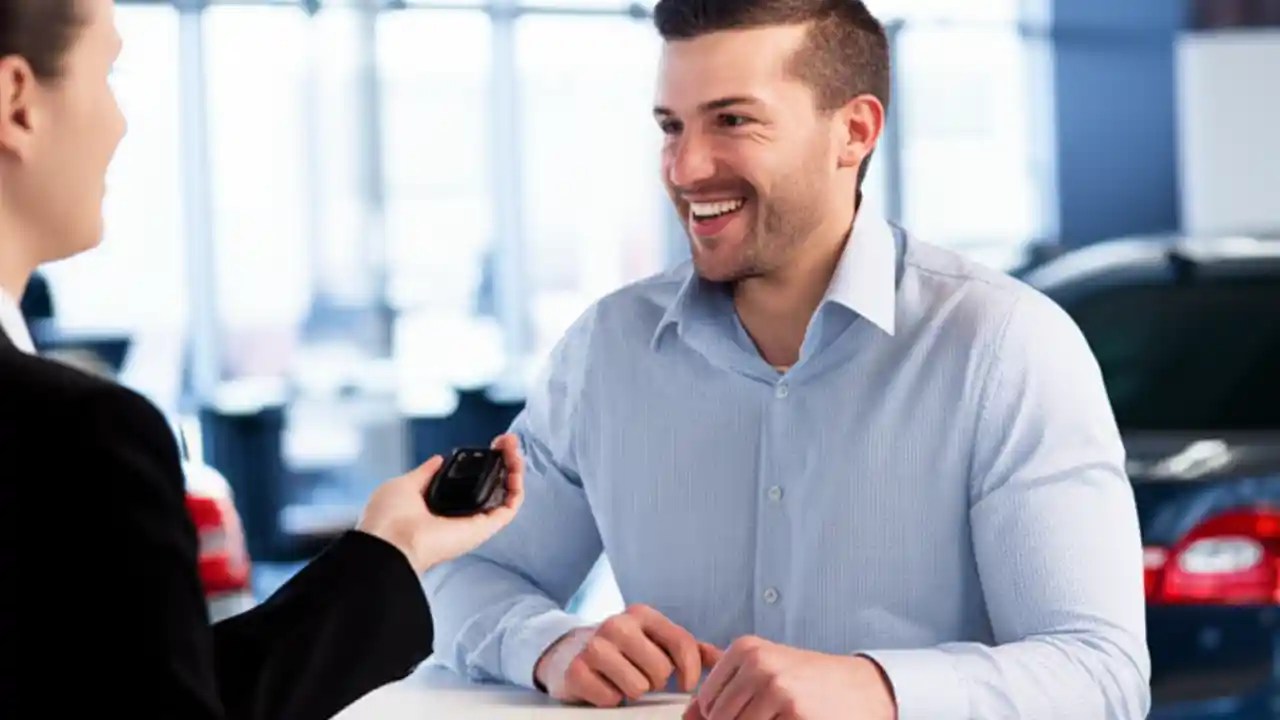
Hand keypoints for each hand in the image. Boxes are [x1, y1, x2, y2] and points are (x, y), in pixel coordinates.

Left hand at [356, 433, 524, 573]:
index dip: (484, 462)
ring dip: (514, 470)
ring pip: (505, 495)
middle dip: (503, 460)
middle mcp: (460, 516)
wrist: (389, 542)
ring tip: (513, 448)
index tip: (491, 444)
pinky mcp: (483, 529)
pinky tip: (515, 467)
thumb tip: (438, 460)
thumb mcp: (405, 485)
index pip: (472, 483)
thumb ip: (425, 473)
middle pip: (492, 486)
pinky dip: (517, 487)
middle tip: (507, 442)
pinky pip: (509, 508)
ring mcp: (473, 523)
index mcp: (441, 507)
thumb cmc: (387, 520)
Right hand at [534, 604, 714, 706]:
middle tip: (641, 676)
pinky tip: (604, 686)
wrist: (567, 649)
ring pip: (637, 687)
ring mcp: (594, 646)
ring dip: (633, 691)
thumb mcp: (655, 640)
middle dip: (655, 681)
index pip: (682, 644)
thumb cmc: (623, 649)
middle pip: (660, 671)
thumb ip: (689, 649)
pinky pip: (611, 699)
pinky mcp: (576, 670)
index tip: (685, 684)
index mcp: (642, 614)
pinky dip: (611, 699)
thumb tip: (724, 657)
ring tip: (623, 680)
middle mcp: (617, 624)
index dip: (691, 671)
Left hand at [684, 637, 895, 719]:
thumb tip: (687, 718)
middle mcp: (759, 665)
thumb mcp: (765, 671)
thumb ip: (724, 689)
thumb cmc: (810, 681)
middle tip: (770, 714)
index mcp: (746, 649)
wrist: (862, 689)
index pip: (705, 702)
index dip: (721, 716)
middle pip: (718, 719)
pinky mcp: (795, 715)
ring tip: (783, 716)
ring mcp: (777, 690)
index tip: (751, 708)